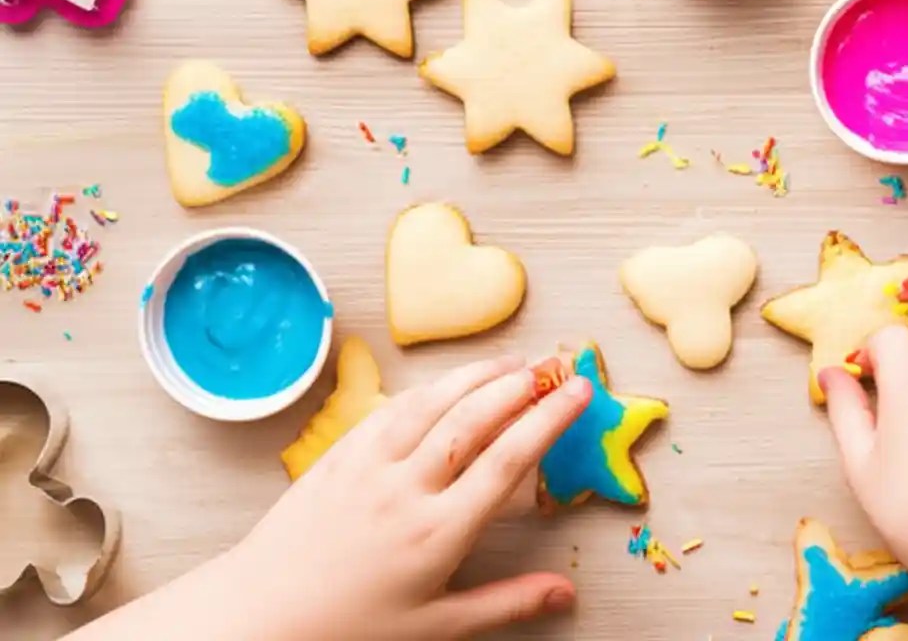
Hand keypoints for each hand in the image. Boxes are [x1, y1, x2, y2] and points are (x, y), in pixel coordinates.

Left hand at [67, 355, 592, 640]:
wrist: (261, 614)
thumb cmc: (348, 626)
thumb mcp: (437, 625)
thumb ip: (507, 604)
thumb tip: (566, 593)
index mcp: (438, 532)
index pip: (508, 459)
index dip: (550, 418)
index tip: (580, 392)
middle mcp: (406, 488)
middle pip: (475, 418)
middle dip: (522, 384)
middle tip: (558, 363)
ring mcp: (369, 465)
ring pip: (432, 402)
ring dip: (477, 374)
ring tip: (513, 360)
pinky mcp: (339, 454)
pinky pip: (390, 408)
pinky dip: (428, 387)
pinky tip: (447, 382)